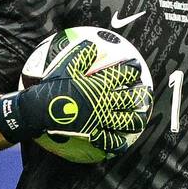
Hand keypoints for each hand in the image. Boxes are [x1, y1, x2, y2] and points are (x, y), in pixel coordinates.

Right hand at [0, 39, 152, 154]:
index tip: (136, 68)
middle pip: (129, 99)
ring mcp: (101, 120)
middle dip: (141, 95)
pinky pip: (109, 140)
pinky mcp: (93, 134)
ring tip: (142, 118)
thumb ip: (81, 54)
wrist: (40, 110)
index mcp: (99, 85)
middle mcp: (104, 103)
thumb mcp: (65, 65)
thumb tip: (92, 44)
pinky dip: (118, 143)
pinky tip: (123, 143)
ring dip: (136, 119)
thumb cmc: (52, 86)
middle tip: (146, 92)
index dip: (131, 71)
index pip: (121, 76)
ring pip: (125, 121)